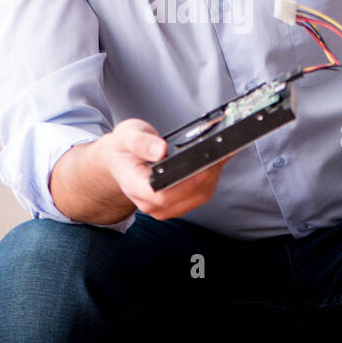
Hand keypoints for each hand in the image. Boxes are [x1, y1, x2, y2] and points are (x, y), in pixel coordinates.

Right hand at [97, 118, 233, 220]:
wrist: (120, 160)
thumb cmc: (124, 148)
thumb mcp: (126, 136)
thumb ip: (141, 142)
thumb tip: (160, 150)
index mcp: (135, 186)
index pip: (163, 195)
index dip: (186, 184)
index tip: (204, 168)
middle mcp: (149, 202)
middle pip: (187, 197)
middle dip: (207, 175)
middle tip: (220, 152)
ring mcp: (164, 206)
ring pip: (198, 197)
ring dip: (213, 176)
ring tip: (220, 153)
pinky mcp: (177, 203)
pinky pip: (200, 195)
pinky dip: (211, 178)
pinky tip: (216, 161)